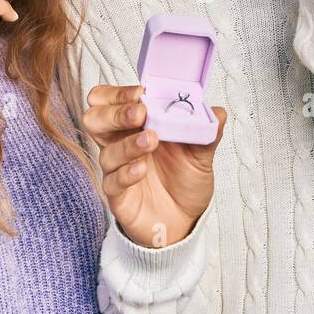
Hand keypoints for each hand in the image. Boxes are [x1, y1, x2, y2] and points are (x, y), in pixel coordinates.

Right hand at [82, 85, 226, 247]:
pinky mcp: (119, 197)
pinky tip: (142, 170)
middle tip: (140, 113)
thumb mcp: (200, 154)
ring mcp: (117, 170)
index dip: (119, 93)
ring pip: (106, 151)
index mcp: (134, 126)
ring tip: (151, 140)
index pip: (109, 100)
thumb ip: (206, 132)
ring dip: (128, 143)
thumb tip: (218, 112)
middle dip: (115, 112)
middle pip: (95, 119)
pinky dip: (127, 173)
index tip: (142, 92)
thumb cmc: (184, 181)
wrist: (186, 221)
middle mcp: (120, 144)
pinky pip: (113, 183)